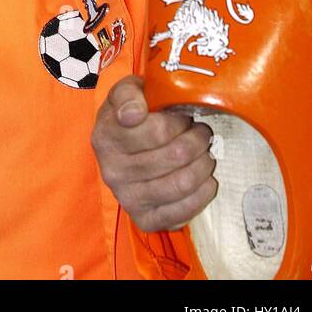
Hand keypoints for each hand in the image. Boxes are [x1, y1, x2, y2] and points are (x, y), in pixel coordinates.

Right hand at [91, 76, 217, 233]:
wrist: (121, 147)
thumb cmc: (131, 114)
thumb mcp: (126, 92)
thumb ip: (128, 93)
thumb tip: (134, 113)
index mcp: (106, 137)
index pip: (158, 131)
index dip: (180, 121)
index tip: (184, 116)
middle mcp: (113, 171)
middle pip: (176, 156)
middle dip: (197, 140)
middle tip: (201, 133)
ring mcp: (128, 198)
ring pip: (182, 183)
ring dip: (203, 165)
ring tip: (205, 153)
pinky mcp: (145, 219)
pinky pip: (182, 211)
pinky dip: (202, 194)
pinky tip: (204, 180)